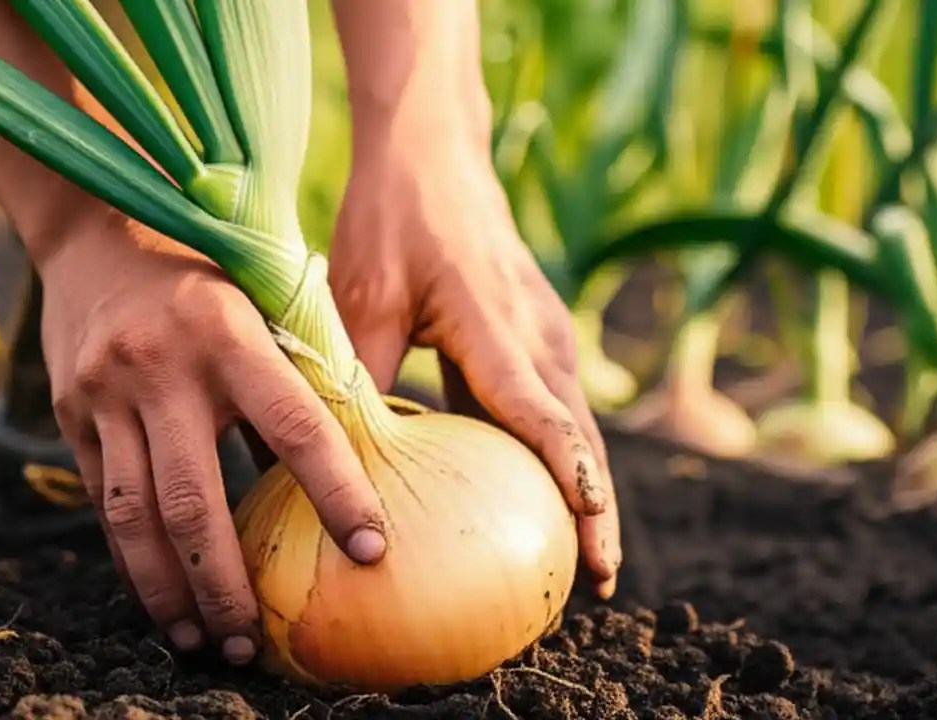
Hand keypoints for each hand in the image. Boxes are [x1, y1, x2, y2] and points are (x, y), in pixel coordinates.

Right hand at [34, 208, 387, 661]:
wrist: (93, 227)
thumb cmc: (206, 268)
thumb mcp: (262, 298)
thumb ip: (299, 370)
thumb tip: (355, 452)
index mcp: (228, 332)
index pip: (294, 424)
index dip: (336, 490)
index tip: (370, 549)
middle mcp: (160, 367)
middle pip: (192, 498)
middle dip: (225, 581)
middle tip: (254, 644)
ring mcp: (104, 393)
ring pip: (134, 515)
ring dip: (169, 588)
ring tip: (202, 639)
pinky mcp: (69, 413)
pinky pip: (103, 499)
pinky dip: (132, 555)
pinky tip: (161, 594)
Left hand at [328, 135, 621, 598]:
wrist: (434, 150)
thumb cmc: (394, 217)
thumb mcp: (363, 296)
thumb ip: (362, 378)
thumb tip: (340, 463)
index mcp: (495, 328)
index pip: (546, 418)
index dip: (571, 483)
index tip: (593, 542)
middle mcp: (537, 334)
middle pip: (581, 437)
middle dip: (596, 509)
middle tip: (597, 582)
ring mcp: (544, 330)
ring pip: (577, 424)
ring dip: (585, 487)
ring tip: (582, 556)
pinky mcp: (535, 330)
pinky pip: (556, 402)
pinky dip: (560, 452)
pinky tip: (535, 491)